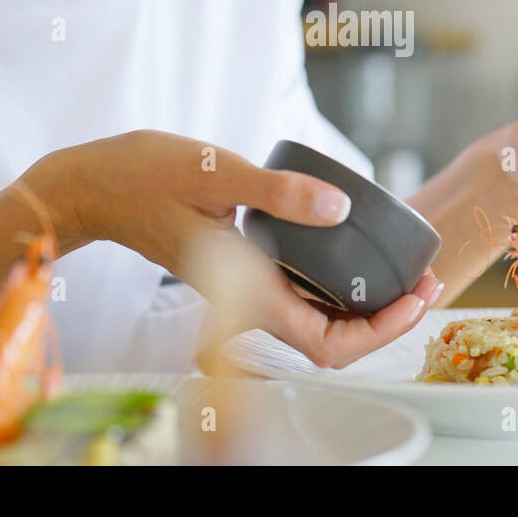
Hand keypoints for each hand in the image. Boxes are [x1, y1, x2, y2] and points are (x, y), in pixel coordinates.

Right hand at [23, 130, 441, 366]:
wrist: (92, 184)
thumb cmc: (142, 177)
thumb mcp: (216, 173)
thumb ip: (278, 193)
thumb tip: (339, 209)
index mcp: (243, 285)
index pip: (323, 344)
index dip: (379, 332)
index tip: (415, 299)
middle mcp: (246, 294)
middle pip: (328, 338)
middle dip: (384, 319)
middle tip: (425, 282)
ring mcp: (242, 281)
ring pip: (315, 315)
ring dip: (363, 301)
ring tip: (404, 268)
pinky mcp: (238, 262)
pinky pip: (296, 286)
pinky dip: (333, 278)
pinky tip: (352, 244)